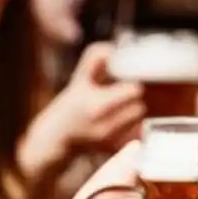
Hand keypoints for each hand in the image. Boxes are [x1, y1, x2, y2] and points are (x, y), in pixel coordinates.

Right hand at [23, 42, 145, 176]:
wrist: (57, 138)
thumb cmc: (71, 105)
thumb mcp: (79, 79)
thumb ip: (95, 59)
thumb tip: (114, 48)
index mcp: (96, 104)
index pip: (134, 90)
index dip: (130, 83)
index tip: (123, 81)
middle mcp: (104, 125)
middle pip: (139, 106)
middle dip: (132, 99)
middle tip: (119, 96)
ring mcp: (110, 140)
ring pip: (139, 120)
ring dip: (133, 113)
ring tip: (118, 110)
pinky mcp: (114, 150)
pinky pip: (137, 135)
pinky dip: (133, 128)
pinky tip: (119, 123)